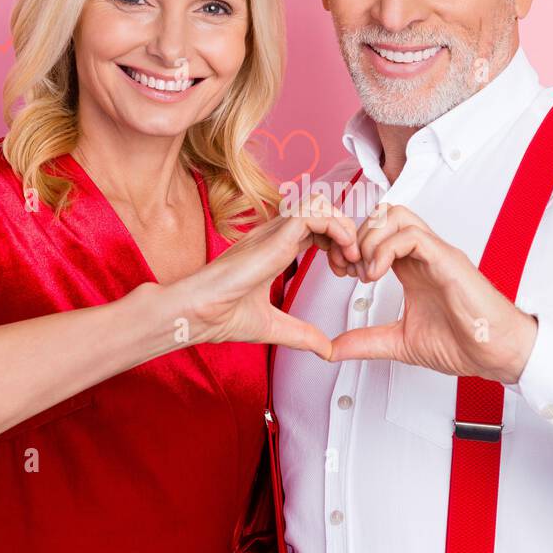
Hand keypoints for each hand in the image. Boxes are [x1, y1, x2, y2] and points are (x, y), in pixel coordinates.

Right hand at [169, 192, 360, 357]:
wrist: (198, 315)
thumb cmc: (220, 316)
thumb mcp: (274, 327)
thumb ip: (302, 335)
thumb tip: (326, 349)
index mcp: (274, 248)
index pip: (316, 226)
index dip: (338, 242)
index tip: (345, 271)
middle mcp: (274, 235)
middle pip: (321, 209)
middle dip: (346, 232)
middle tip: (354, 264)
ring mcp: (273, 232)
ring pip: (319, 202)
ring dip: (343, 226)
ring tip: (349, 256)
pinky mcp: (273, 236)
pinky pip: (313, 212)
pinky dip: (336, 227)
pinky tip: (343, 252)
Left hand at [326, 204, 537, 383]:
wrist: (498, 353)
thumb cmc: (464, 342)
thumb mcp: (400, 342)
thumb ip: (366, 341)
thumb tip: (334, 348)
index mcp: (413, 267)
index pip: (376, 233)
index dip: (351, 246)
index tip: (340, 273)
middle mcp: (424, 254)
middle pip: (383, 214)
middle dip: (356, 237)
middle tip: (348, 269)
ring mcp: (436, 253)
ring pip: (395, 214)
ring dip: (370, 239)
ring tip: (364, 271)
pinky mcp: (447, 260)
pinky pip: (411, 235)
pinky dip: (385, 249)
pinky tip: (377, 274)